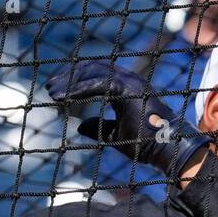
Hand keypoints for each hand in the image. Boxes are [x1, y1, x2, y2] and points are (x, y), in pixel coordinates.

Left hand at [46, 62, 210, 178]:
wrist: (167, 149)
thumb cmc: (146, 144)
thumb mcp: (114, 134)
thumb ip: (98, 127)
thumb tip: (79, 126)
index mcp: (126, 87)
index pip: (96, 74)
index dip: (75, 79)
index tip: (57, 91)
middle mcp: (128, 79)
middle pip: (91, 67)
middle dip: (68, 76)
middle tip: (50, 88)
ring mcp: (129, 82)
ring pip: (92, 72)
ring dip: (70, 81)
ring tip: (53, 93)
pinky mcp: (127, 89)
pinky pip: (98, 84)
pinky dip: (78, 90)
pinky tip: (62, 98)